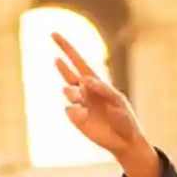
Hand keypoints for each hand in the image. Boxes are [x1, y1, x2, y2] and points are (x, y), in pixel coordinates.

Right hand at [53, 33, 142, 157]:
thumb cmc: (125, 119)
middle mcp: (87, 91)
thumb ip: (102, 90)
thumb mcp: (117, 102)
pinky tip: (87, 117)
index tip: (54, 34)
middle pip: (69, 72)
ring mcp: (80, 104)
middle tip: (51, 35)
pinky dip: (76, 111)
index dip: (67, 48)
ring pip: (68, 91)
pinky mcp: (76, 118)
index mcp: (97, 83)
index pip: (79, 62)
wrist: (124, 142)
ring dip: (70, 88)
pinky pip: (70, 110)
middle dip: (61, 59)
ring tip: (74, 84)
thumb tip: (84, 80)